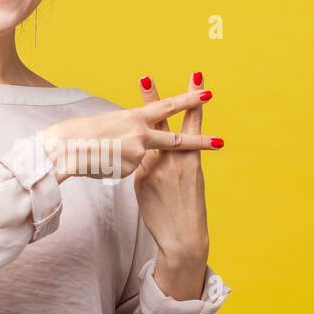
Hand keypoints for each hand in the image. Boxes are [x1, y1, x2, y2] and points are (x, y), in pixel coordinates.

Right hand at [38, 86, 219, 183]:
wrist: (65, 150)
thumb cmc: (81, 132)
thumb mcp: (110, 123)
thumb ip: (131, 129)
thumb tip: (141, 135)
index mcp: (135, 117)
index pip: (167, 108)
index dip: (189, 101)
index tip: (206, 95)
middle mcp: (141, 135)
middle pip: (177, 139)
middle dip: (201, 141)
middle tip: (220, 142)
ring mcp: (138, 156)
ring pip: (154, 159)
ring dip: (163, 163)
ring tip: (149, 160)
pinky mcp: (130, 172)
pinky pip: (133, 170)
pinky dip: (124, 168)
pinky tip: (108, 165)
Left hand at [133, 73, 215, 290]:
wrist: (182, 236)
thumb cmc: (190, 211)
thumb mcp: (186, 181)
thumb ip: (169, 160)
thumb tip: (151, 151)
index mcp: (190, 158)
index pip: (190, 123)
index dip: (193, 101)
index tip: (196, 79)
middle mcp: (172, 160)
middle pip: (161, 124)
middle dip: (153, 98)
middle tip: (144, 77)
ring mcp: (155, 169)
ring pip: (143, 141)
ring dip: (132, 122)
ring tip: (117, 113)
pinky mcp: (141, 180)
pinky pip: (137, 166)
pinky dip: (132, 166)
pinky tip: (123, 166)